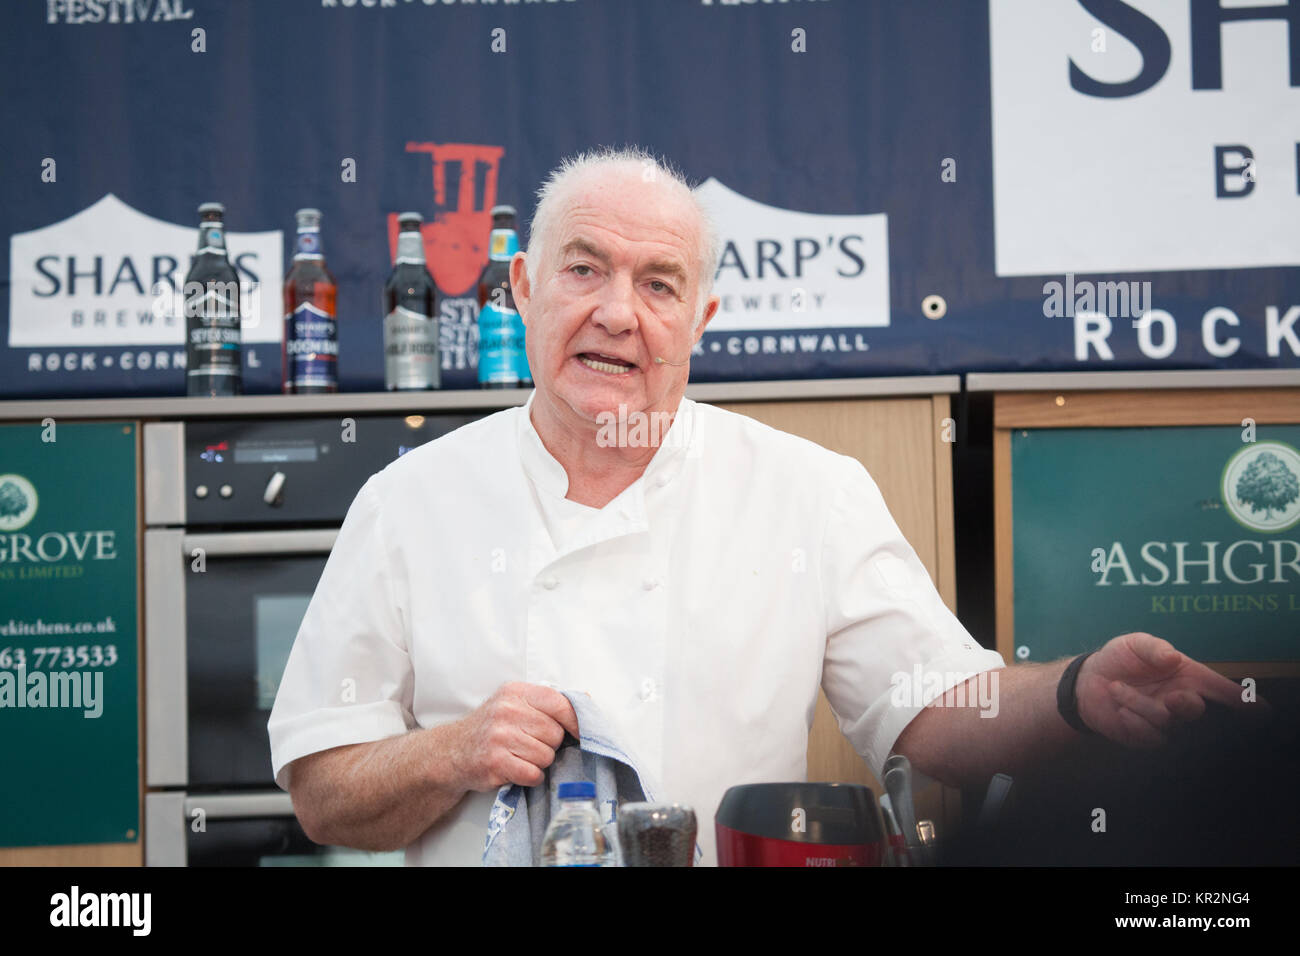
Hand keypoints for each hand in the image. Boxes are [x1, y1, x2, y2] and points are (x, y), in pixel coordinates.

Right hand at [448, 682, 579, 790]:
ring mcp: (499, 737)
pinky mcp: (495, 762)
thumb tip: (585, 699)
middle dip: (549, 745)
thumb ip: (546, 702)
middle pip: (555, 734)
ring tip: (520, 757)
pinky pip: (533, 774)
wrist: (452, 752)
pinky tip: (516, 770)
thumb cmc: (491, 728)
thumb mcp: (513, 703)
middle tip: (530, 745)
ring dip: (538, 762)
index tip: (579, 734)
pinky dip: (530, 777)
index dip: (575, 721)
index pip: (559, 703)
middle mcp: (506, 711)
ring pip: (546, 756)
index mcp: (515, 692)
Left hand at [1074, 632, 1268, 747]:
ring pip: (1165, 722)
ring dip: (1137, 704)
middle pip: (1196, 712)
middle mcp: (1181, 701)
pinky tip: (1118, 708)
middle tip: (1173, 696)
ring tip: (1116, 687)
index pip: (1220, 690)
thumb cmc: (1120, 658)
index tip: (1260, 709)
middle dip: (1188, 705)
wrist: (1087, 680)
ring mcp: (1165, 722)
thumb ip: (1154, 648)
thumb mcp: (1134, 643)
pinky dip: (1131, 721)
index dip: (1241, 701)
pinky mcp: (1146, 738)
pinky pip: (1148, 736)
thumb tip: (1172, 657)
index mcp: (1188, 677)